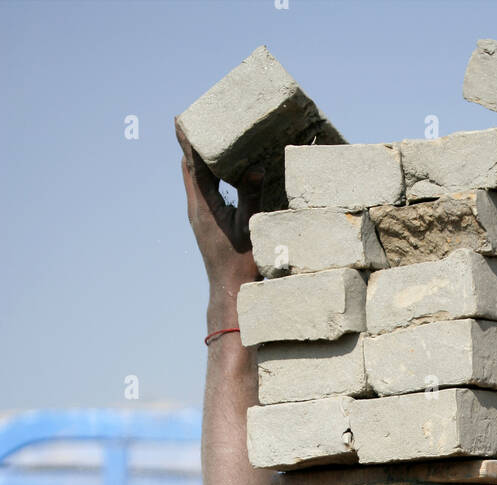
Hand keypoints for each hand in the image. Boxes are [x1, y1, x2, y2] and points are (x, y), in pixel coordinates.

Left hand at [175, 119, 262, 301]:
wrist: (230, 294)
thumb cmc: (241, 266)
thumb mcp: (250, 229)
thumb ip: (251, 197)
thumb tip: (255, 168)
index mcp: (204, 208)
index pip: (192, 166)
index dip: (188, 141)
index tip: (181, 118)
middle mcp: (197, 210)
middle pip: (190, 167)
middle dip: (192, 142)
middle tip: (198, 118)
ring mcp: (199, 217)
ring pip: (194, 179)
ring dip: (199, 157)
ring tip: (208, 136)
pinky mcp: (206, 224)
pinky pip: (203, 190)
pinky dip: (208, 173)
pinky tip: (220, 168)